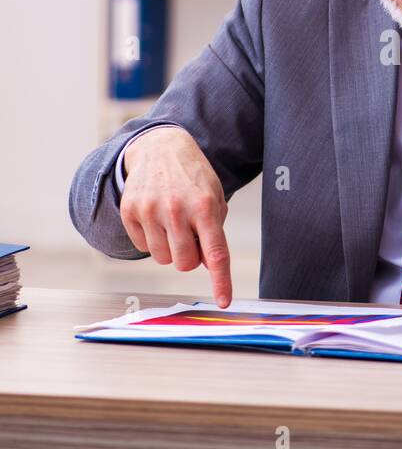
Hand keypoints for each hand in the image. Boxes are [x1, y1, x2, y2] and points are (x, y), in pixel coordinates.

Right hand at [120, 127, 232, 307]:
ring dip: (170, 249)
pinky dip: (152, 239)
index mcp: (204, 206)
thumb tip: (203, 263)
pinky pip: (143, 247)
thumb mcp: (214, 197)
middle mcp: (176, 209)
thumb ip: (213, 231)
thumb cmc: (193, 178)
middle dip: (190, 258)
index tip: (224, 301)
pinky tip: (155, 217)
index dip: (221, 280)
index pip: (215, 253)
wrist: (160, 147)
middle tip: (190, 238)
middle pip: (184, 263)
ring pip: (162, 259)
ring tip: (172, 224)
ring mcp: (150, 209)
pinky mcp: (129, 210)